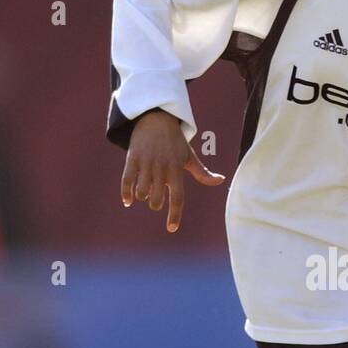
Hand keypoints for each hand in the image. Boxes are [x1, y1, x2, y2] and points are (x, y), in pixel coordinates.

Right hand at [120, 109, 224, 232]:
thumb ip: (203, 173)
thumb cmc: (175, 142)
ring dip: (142, 197)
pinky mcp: (132, 158)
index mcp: (177, 170)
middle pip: (157, 199)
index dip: (175, 215)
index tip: (172, 228)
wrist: (156, 119)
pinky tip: (127, 201)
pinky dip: (126, 194)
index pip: (178, 197)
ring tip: (144, 192)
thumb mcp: (189, 156)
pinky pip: (126, 180)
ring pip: (142, 192)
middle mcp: (162, 168)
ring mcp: (146, 163)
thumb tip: (221, 180)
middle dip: (156, 204)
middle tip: (156, 198)